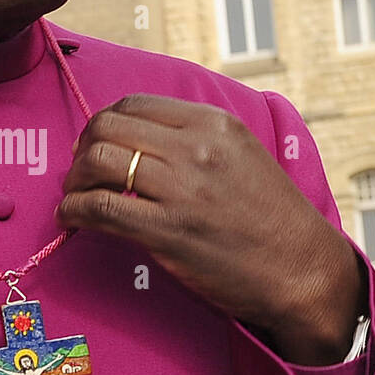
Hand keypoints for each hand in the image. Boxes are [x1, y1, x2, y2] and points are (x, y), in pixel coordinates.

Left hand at [56, 95, 363, 364]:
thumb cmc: (271, 219)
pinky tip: (72, 220)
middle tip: (80, 174)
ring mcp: (182, 189)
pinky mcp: (169, 231)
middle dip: (81, 149)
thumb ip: (196, 141)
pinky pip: (101, 208)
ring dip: (74, 181)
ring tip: (75, 198)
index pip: (134, 104)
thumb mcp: (241, 157)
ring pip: (97, 161)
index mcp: (213, 124)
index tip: (95, 145)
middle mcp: (195, 148)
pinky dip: (74, 211)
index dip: (103, 123)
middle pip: (107, 126)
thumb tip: (140, 142)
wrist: (302, 270)